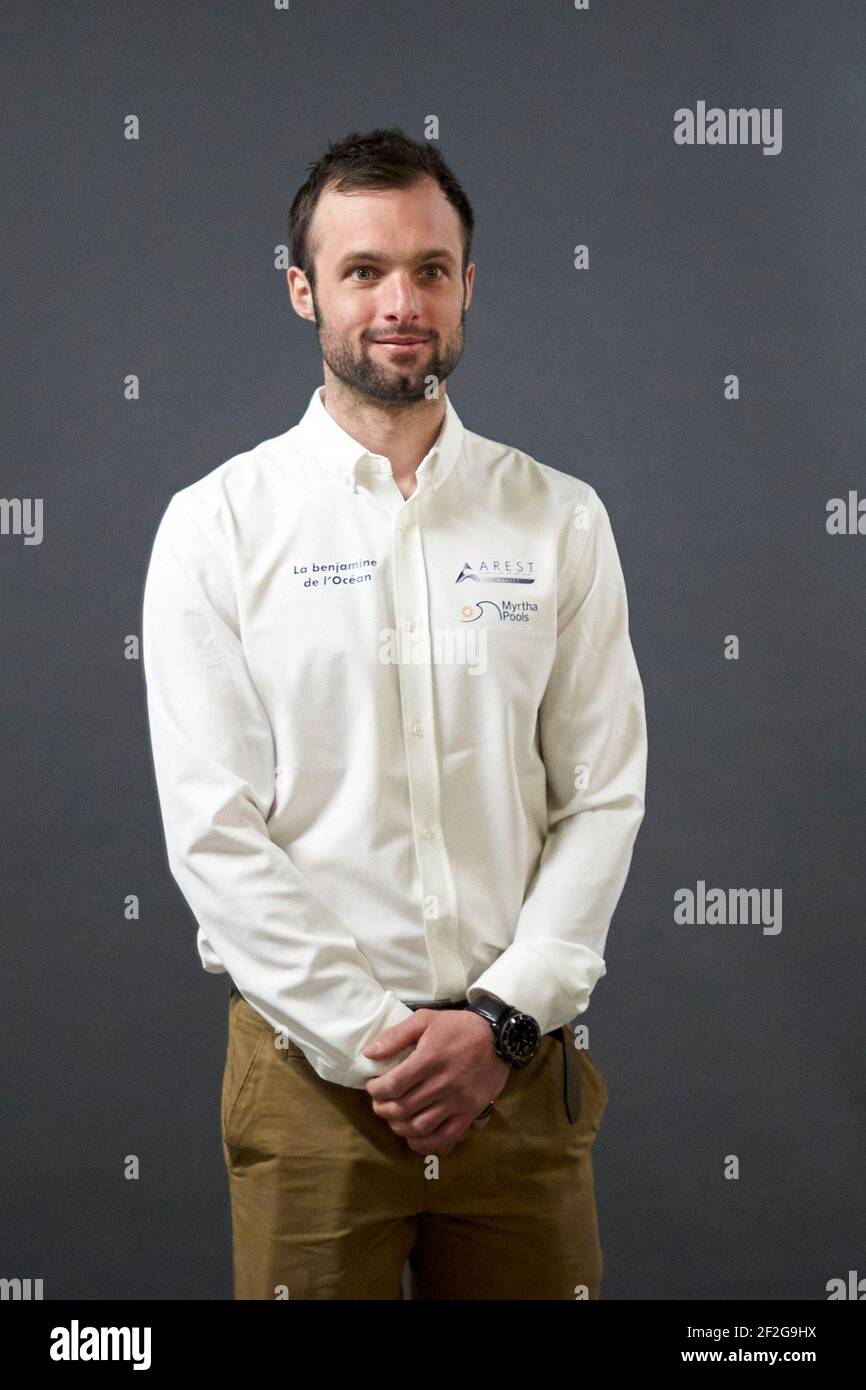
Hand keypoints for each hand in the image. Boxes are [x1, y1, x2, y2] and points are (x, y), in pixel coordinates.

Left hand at [362, 1009, 509, 1153]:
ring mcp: (457, 1102)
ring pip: (419, 1126)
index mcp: (429, 1059)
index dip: (376, 1090)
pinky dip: (424, 1143)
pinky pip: (444, 1138)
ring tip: (394, 1118)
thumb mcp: (425, 1019)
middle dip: (383, 1108)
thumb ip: (396, 1036)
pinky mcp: (469, 1113)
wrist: (498, 1038)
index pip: (393, 1085)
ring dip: (399, 1126)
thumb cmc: (458, 1027)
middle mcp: (442, 1084)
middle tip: (379, 1103)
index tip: (373, 1086)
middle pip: (402, 1108)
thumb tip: (369, 1054)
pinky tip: (414, 1138)